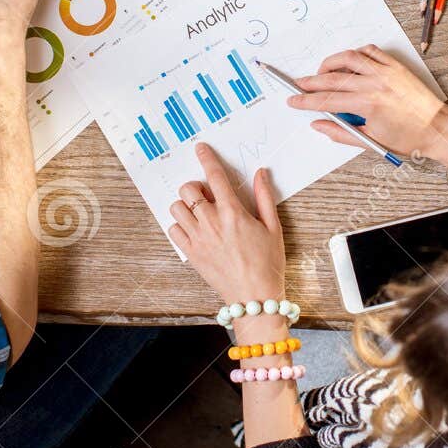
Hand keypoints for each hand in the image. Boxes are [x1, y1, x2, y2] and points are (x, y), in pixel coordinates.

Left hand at [169, 144, 284, 305]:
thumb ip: (264, 197)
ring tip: (200, 213)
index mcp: (233, 213)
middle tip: (207, 196)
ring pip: (176, 208)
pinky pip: (173, 230)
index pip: (214, 176)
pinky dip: (180, 225)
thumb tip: (260, 173)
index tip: (201, 148)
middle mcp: (211, 223)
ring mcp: (198, 239)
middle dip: (196, 187)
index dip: (206, 158)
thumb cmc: (268, 264)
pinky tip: (195, 229)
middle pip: (188, 189)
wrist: (255, 298)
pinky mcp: (191, 254)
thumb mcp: (274, 227)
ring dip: (186, 205)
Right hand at [286, 45, 447, 161]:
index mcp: (368, 104)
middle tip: (298, 85)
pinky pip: (370, 51)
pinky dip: (355, 54)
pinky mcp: (395, 66)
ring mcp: (386, 71)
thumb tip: (319, 125)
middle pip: (333, 78)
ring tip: (321, 73)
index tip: (294, 100)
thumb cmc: (410, 139)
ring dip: (330, 63)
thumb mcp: (371, 141)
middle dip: (311, 82)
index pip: (327, 100)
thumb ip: (341, 132)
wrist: (438, 129)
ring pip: (349, 58)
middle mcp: (376, 83)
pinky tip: (348, 62)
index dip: (306, 100)